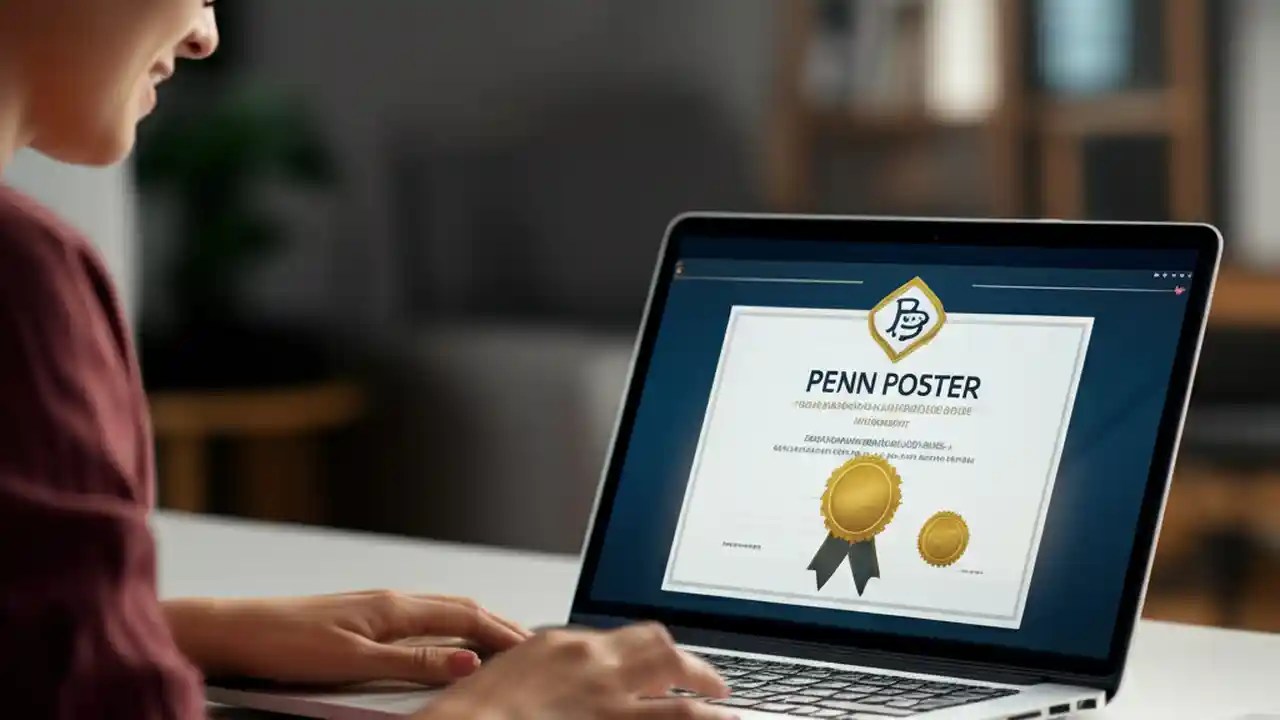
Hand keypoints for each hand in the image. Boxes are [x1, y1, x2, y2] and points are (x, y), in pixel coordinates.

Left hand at [163, 590, 529, 684]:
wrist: (237, 631)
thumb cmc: (286, 645)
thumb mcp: (354, 662)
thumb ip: (414, 663)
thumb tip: (467, 663)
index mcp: (395, 609)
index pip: (467, 617)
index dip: (503, 632)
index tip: (533, 647)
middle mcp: (391, 601)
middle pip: (461, 608)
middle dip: (499, 624)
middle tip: (530, 643)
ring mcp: (377, 606)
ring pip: (443, 611)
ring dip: (477, 624)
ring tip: (500, 640)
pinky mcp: (362, 617)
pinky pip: (422, 618)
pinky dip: (450, 627)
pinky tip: (447, 640)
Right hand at [423, 623, 734, 719]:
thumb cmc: (471, 713)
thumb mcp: (510, 674)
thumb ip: (549, 671)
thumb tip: (567, 681)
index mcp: (565, 645)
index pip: (629, 637)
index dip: (659, 653)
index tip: (670, 664)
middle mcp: (595, 668)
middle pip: (664, 655)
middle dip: (695, 668)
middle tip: (716, 684)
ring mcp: (607, 706)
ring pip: (680, 704)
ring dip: (709, 709)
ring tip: (728, 715)